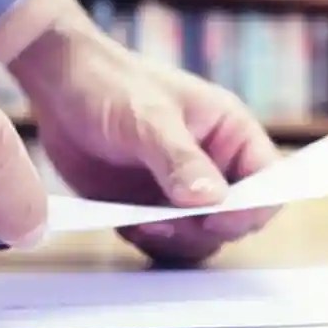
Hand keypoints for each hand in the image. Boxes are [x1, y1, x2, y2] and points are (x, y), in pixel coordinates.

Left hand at [3, 0, 280, 265]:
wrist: (59, 87)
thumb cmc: (112, 84)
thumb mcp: (148, 118)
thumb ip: (180, 160)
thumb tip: (212, 201)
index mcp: (231, 135)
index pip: (268, 182)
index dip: (253, 207)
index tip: (218, 218)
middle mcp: (215, 167)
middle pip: (237, 220)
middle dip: (206, 229)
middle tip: (166, 219)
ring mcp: (182, 192)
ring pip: (202, 239)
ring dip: (177, 240)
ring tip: (142, 221)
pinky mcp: (150, 209)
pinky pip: (165, 244)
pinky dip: (149, 243)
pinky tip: (126, 222)